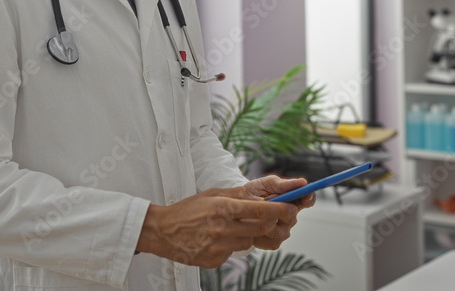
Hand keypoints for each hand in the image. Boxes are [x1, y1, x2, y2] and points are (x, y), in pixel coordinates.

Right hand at [135, 186, 297, 268]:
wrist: (162, 231)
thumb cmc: (188, 210)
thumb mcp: (212, 194)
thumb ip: (238, 195)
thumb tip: (263, 195)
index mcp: (222, 208)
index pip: (260, 210)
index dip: (280, 209)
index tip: (292, 208)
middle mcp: (222, 228)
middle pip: (261, 229)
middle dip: (270, 223)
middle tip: (271, 218)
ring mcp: (218, 247)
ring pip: (248, 243)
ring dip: (247, 235)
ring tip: (230, 227)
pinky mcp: (214, 260)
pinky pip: (233, 253)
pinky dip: (230, 246)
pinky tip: (216, 239)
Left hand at [242, 175, 313, 249]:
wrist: (236, 207)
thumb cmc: (253, 192)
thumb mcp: (265, 184)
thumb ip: (282, 184)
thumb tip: (302, 182)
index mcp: (291, 199)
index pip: (308, 199)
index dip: (309, 197)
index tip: (306, 194)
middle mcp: (290, 216)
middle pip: (293, 217)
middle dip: (277, 210)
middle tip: (264, 203)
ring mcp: (283, 231)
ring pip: (281, 232)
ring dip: (265, 223)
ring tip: (252, 216)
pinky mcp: (273, 242)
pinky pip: (272, 242)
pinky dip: (260, 236)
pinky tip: (251, 228)